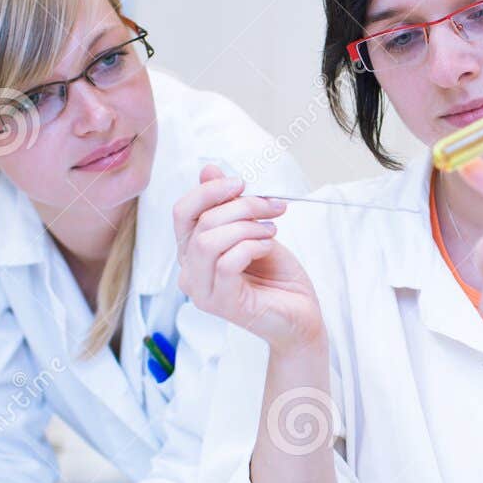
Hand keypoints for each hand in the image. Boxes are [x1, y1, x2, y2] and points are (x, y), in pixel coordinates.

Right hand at [175, 165, 323, 351]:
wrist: (300, 313)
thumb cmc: (276, 275)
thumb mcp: (252, 229)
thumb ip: (228, 204)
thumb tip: (208, 170)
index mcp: (192, 251)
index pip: (182, 212)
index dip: (209, 190)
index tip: (241, 183)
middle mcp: (190, 272)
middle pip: (200, 222)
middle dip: (241, 206)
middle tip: (272, 208)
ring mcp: (203, 291)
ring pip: (209, 241)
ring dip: (246, 227)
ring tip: (270, 232)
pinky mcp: (222, 304)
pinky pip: (227, 262)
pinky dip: (251, 247)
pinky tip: (267, 248)